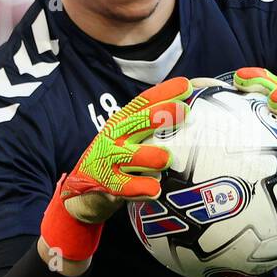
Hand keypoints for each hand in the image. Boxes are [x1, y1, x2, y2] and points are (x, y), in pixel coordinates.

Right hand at [40, 77, 191, 261]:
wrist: (84, 190)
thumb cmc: (119, 158)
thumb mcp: (133, 136)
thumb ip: (156, 123)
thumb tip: (191, 107)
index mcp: (123, 121)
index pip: (144, 102)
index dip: (164, 92)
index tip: (187, 86)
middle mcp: (115, 137)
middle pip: (137, 122)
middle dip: (160, 115)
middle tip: (183, 111)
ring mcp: (109, 160)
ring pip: (131, 156)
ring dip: (150, 156)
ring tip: (166, 158)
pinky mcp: (107, 184)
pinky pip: (125, 187)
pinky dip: (140, 188)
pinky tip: (155, 190)